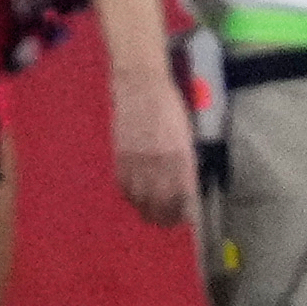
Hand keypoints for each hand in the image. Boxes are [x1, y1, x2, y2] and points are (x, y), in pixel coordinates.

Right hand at [109, 74, 198, 229]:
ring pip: (141, 199)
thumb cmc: (168, 105)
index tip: (186, 219)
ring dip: (147, 210)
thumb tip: (186, 184)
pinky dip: (131, 196)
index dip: (184, 212)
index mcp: (180, 155)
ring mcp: (137, 160)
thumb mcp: (185, 133)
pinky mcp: (120, 156)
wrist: (140, 84)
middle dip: (166, 217)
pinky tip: (135, 197)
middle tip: (168, 221)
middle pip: (161, 203)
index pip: (183, 196)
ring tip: (152, 214)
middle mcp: (159, 162)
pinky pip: (124, 186)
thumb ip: (185, 160)